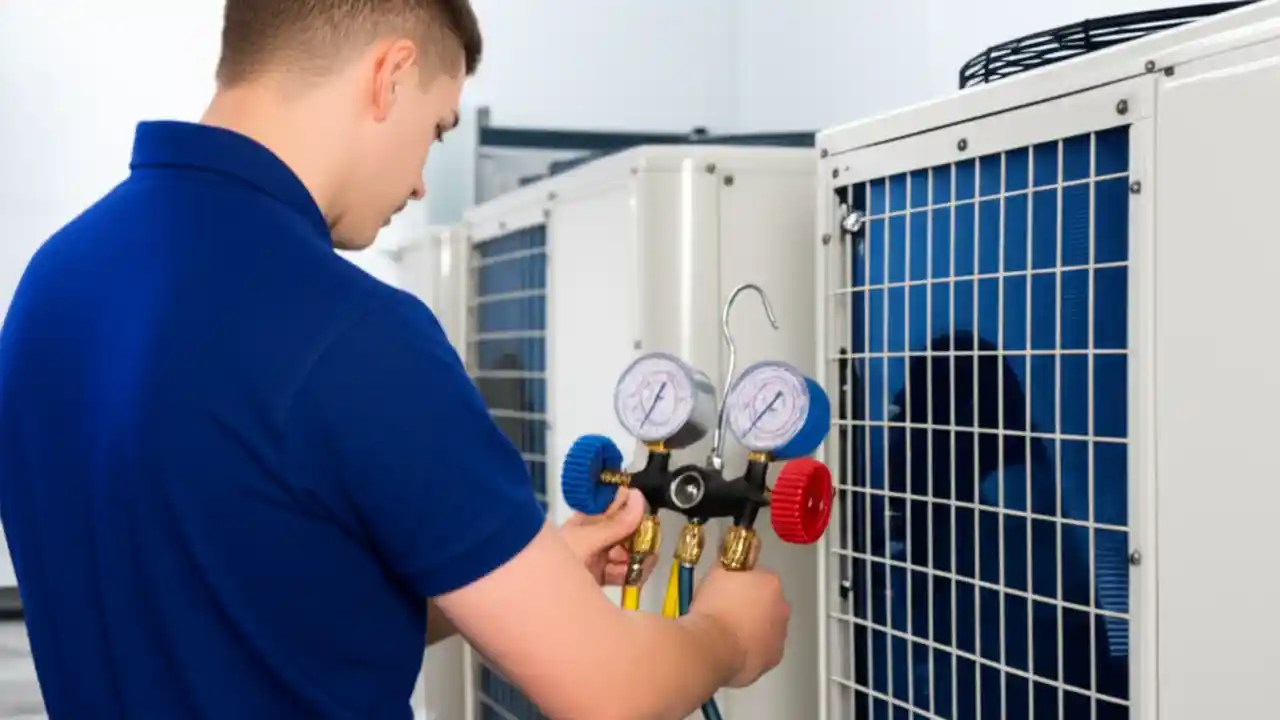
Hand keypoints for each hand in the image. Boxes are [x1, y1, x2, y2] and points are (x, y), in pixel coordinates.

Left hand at [560, 487, 656, 586]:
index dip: (631, 511)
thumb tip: (639, 497)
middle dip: (639, 538)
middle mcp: (591, 538)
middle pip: (624, 533)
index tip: (646, 517)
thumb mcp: (584, 540)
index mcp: (584, 522)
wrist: (541, 601)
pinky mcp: (600, 580)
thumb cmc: (555, 562)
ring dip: (638, 558)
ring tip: (643, 564)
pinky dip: (633, 575)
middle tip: (648, 545)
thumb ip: (614, 523)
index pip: (613, 509)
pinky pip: (623, 574)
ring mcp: (597, 559)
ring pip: (627, 554)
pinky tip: (636, 577)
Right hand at [687, 545, 789, 687]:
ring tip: (728, 632)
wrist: (712, 648)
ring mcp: (780, 636)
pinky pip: (763, 648)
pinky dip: (752, 648)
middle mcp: (782, 608)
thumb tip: (729, 563)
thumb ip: (728, 566)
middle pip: (767, 602)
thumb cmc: (713, 609)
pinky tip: (733, 648)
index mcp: (770, 583)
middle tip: (727, 610)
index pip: (760, 576)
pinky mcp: (773, 659)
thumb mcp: (714, 574)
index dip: (742, 582)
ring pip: (768, 627)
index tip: (728, 588)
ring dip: (753, 627)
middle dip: (752, 605)